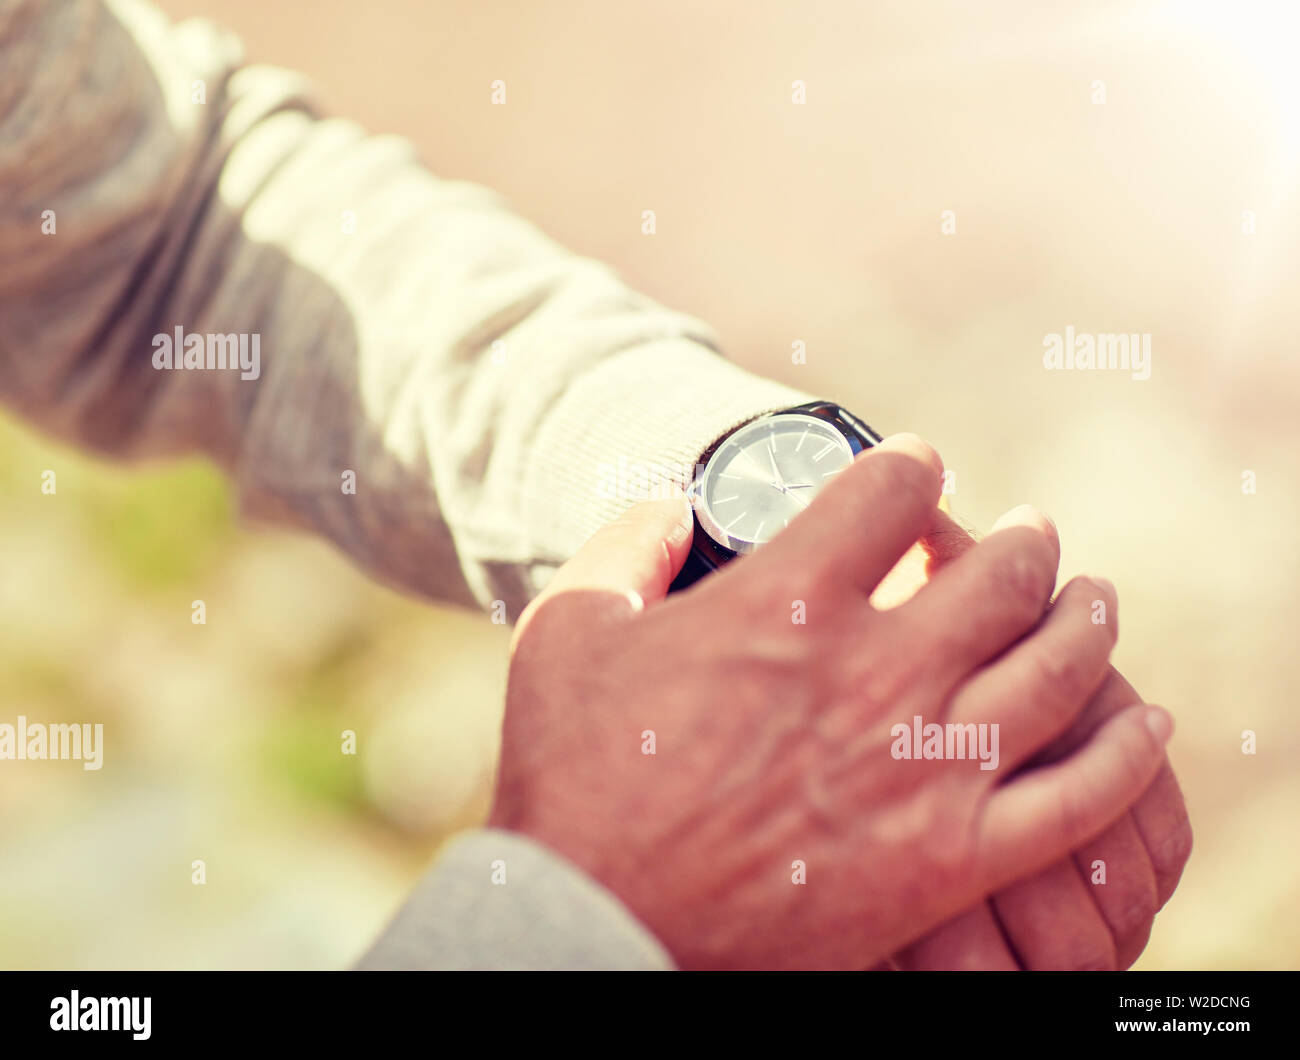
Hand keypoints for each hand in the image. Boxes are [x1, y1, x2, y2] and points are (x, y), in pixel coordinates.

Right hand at [489, 434, 1172, 968]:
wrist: (597, 917)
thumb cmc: (575, 770)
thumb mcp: (570, 624)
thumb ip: (630, 540)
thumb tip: (675, 500)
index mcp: (790, 601)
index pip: (893, 490)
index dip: (912, 465)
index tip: (916, 470)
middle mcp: (877, 669)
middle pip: (1003, 570)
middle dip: (1022, 536)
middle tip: (1028, 531)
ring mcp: (925, 765)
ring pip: (1058, 666)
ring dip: (1088, 618)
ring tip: (1095, 600)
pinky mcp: (949, 857)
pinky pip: (1078, 799)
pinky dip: (1123, 755)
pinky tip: (1144, 724)